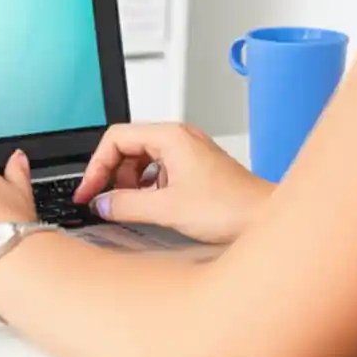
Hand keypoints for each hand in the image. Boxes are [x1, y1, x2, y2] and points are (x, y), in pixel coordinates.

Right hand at [74, 123, 272, 243]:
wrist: (266, 219)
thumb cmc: (231, 207)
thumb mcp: (167, 208)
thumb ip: (126, 205)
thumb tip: (101, 204)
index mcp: (171, 137)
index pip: (117, 138)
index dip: (97, 165)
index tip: (89, 190)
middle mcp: (179, 139)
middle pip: (128, 148)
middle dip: (111, 175)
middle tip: (102, 201)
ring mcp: (188, 153)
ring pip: (142, 161)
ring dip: (129, 184)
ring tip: (126, 207)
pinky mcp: (195, 169)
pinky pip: (159, 172)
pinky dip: (146, 189)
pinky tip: (149, 208)